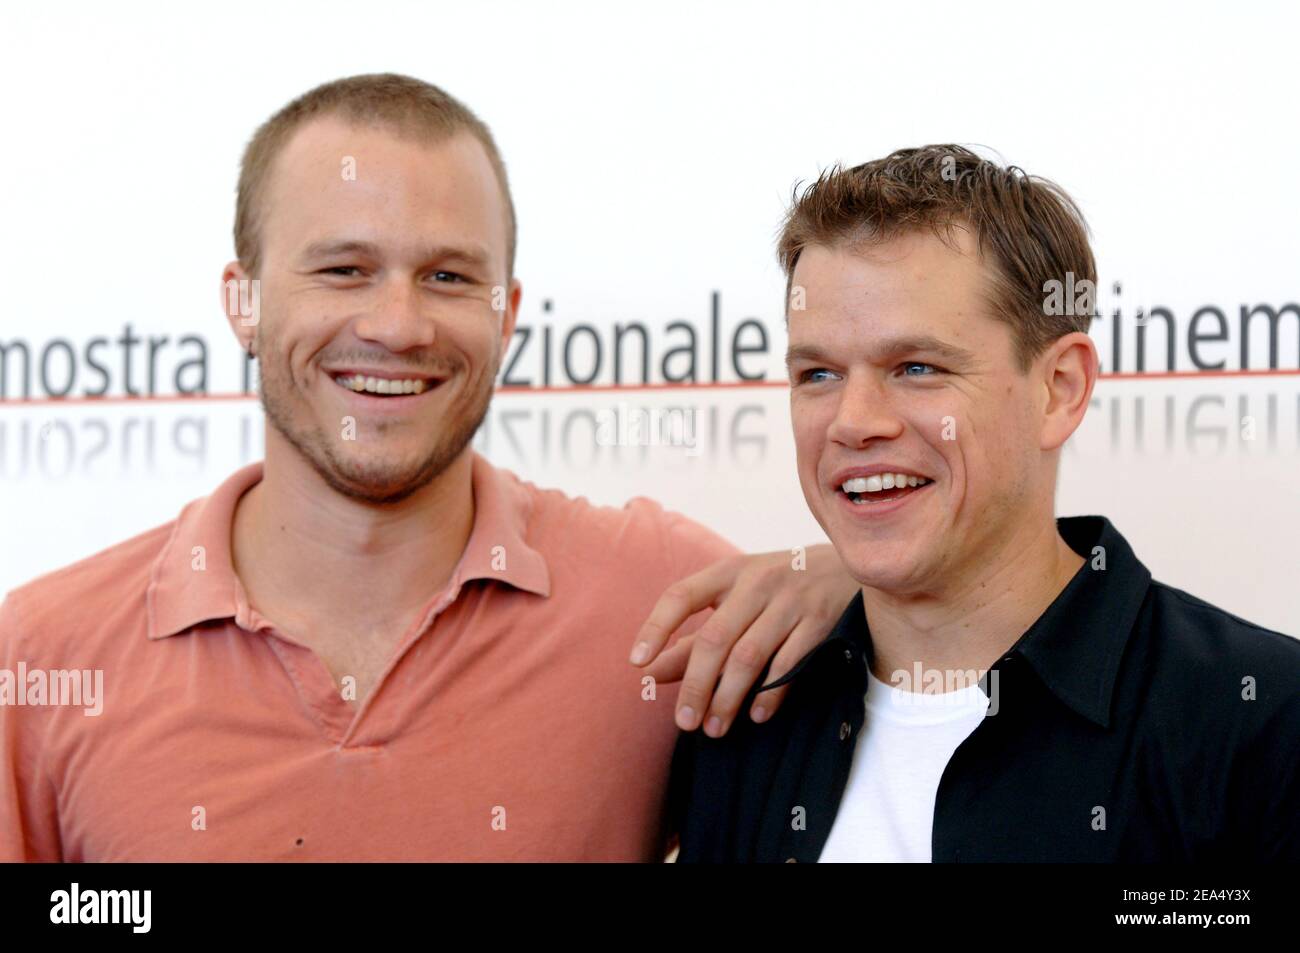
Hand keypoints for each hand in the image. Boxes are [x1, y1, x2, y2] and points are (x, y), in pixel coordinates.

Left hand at [629, 544, 857, 736]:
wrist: (847, 566)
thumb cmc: (776, 588)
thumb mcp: (734, 599)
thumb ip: (694, 636)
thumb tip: (650, 672)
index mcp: (727, 572)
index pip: (681, 596)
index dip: (656, 628)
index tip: (638, 663)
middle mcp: (756, 582)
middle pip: (715, 638)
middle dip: (695, 685)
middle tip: (683, 721)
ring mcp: (790, 601)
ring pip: (749, 656)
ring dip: (728, 698)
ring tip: (714, 728)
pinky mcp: (820, 622)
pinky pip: (788, 664)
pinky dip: (770, 693)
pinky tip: (756, 715)